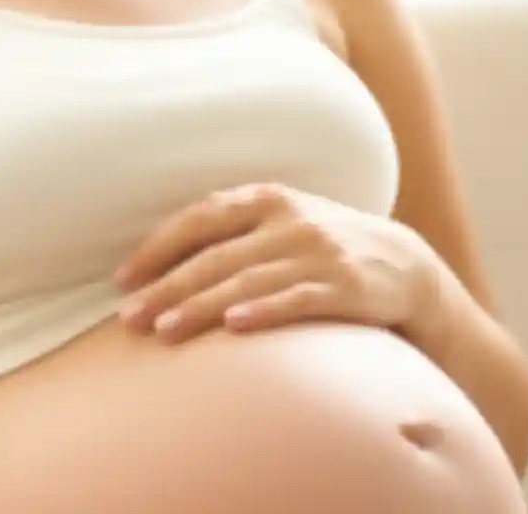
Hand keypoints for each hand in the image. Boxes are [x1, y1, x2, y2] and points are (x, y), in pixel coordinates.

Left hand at [112, 182, 440, 343]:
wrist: (404, 265)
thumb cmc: (323, 246)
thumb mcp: (283, 222)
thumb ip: (233, 231)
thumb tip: (158, 260)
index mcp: (268, 199)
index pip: (201, 218)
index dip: (158, 247)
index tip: (123, 280)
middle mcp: (290, 221)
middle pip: (216, 257)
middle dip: (167, 288)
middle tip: (129, 318)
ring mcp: (319, 253)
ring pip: (247, 281)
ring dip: (201, 306)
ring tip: (165, 330)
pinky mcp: (345, 286)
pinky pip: (297, 299)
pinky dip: (264, 311)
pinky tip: (234, 326)